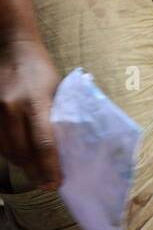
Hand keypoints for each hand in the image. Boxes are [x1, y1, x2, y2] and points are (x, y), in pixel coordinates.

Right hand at [0, 34, 60, 187]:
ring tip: (35, 174)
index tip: (57, 182)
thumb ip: (57, 114)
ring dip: (21, 165)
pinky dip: (8, 152)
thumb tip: (68, 142)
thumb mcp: (56, 87)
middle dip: (36, 172)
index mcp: (36, 102)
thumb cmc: (39, 66)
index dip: (50, 167)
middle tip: (47, 184)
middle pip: (23, 152)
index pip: (44, 144)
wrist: (11, 46)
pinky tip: (19, 157)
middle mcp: (12, 108)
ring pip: (7, 150)